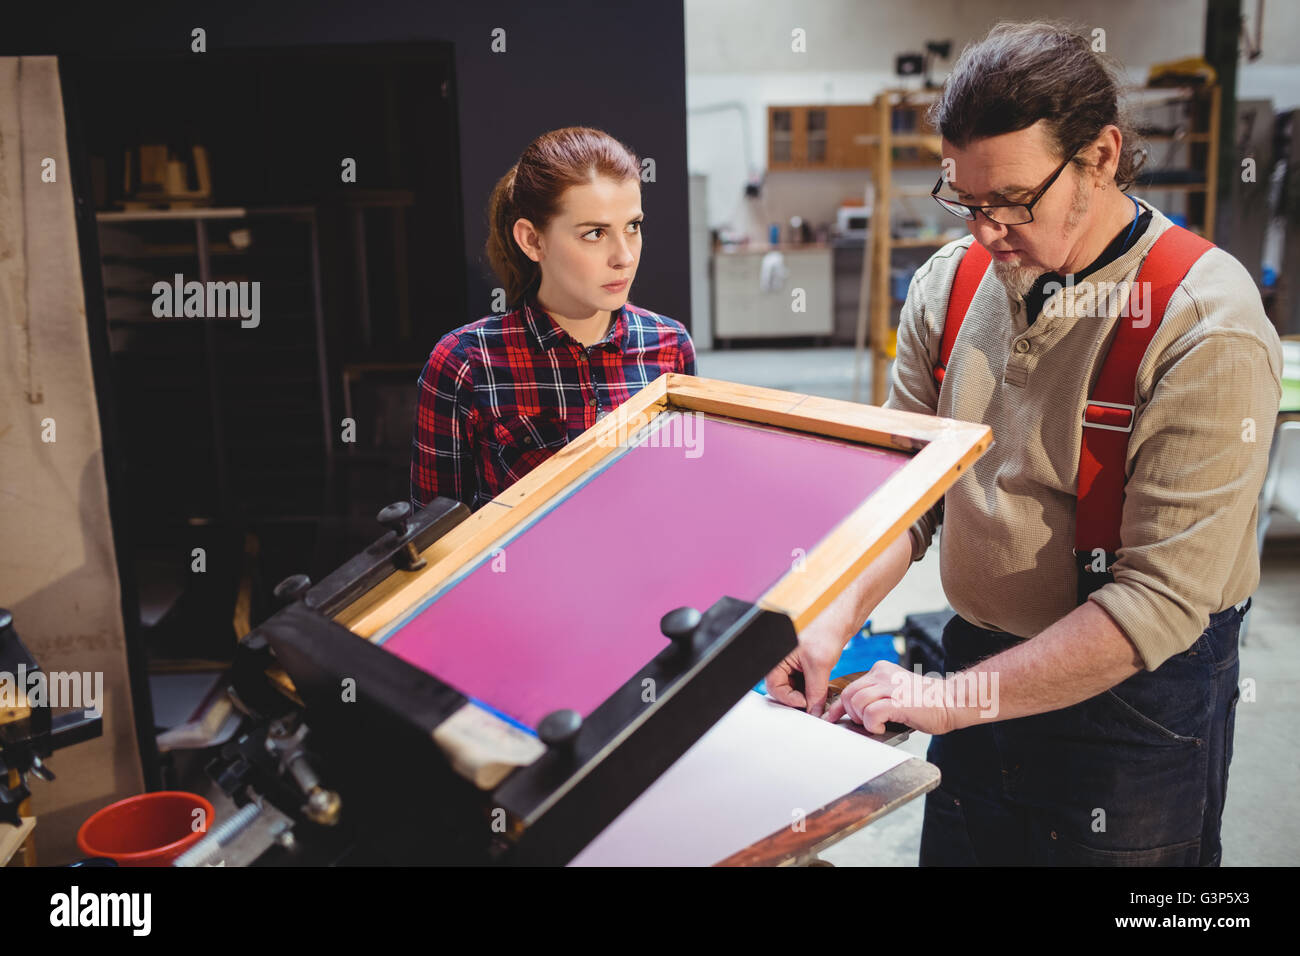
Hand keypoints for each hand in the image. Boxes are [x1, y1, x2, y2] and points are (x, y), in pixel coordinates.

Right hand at [764, 614, 845, 716]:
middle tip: (814, 703)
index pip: (774, 686)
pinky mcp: (801, 661)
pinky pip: (802, 680)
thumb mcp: (820, 666)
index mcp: (776, 656)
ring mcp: (790, 659)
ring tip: (820, 693)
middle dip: (799, 697)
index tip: (806, 704)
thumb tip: (814, 712)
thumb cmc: (825, 629)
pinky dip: (811, 686)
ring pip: (794, 686)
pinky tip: (821, 687)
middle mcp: (780, 658)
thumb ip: (815, 693)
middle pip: (783, 688)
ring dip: (807, 693)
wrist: (841, 616)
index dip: (790, 698)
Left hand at [822, 660, 958, 735]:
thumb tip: (854, 713)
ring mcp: (891, 687)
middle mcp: (883, 675)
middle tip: (866, 723)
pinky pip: (872, 713)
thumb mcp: (895, 693)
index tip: (831, 717)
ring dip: (863, 719)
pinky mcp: (898, 701)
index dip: (839, 705)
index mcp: (881, 670)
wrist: (952, 702)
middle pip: (850, 694)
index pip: (851, 686)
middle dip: (852, 713)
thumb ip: (876, 696)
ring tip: (877, 724)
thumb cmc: (926, 703)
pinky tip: (882, 727)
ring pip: (858, 702)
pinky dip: (873, 724)